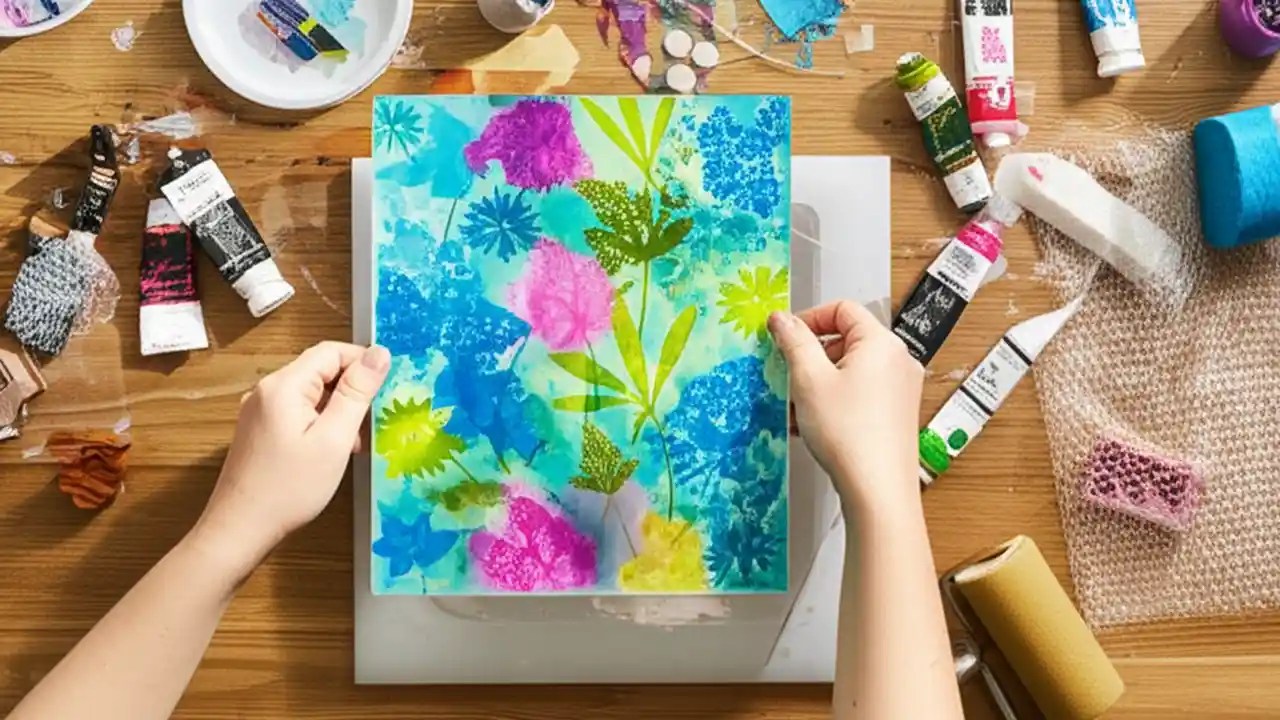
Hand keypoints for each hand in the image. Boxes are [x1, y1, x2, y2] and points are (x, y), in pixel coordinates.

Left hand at [190, 342, 390, 576]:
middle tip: (371, 422)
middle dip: (351, 389)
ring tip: (352, 443)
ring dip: (337, 409)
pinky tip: (329, 450)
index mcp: (283, 386)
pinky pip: (296, 411)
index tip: (387, 388)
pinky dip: (319, 422)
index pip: (331, 351)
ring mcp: (258, 410)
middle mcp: (266, 390)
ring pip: (310, 393)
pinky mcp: (257, 429)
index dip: (363, 362)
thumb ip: (357, 393)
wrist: (240, 529)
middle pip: (319, 370)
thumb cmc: (290, 488)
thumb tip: (380, 353)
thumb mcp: (334, 439)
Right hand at [768, 301, 923, 507]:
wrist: (877, 490)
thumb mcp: (809, 380)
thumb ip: (794, 342)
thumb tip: (781, 318)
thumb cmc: (846, 431)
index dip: (809, 319)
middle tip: (787, 379)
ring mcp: (901, 389)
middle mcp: (898, 360)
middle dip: (811, 357)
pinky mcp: (896, 414)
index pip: (843, 309)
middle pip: (847, 341)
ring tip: (796, 409)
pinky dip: (834, 401)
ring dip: (818, 383)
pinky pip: (860, 394)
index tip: (783, 339)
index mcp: (881, 343)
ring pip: (850, 371)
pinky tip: (811, 426)